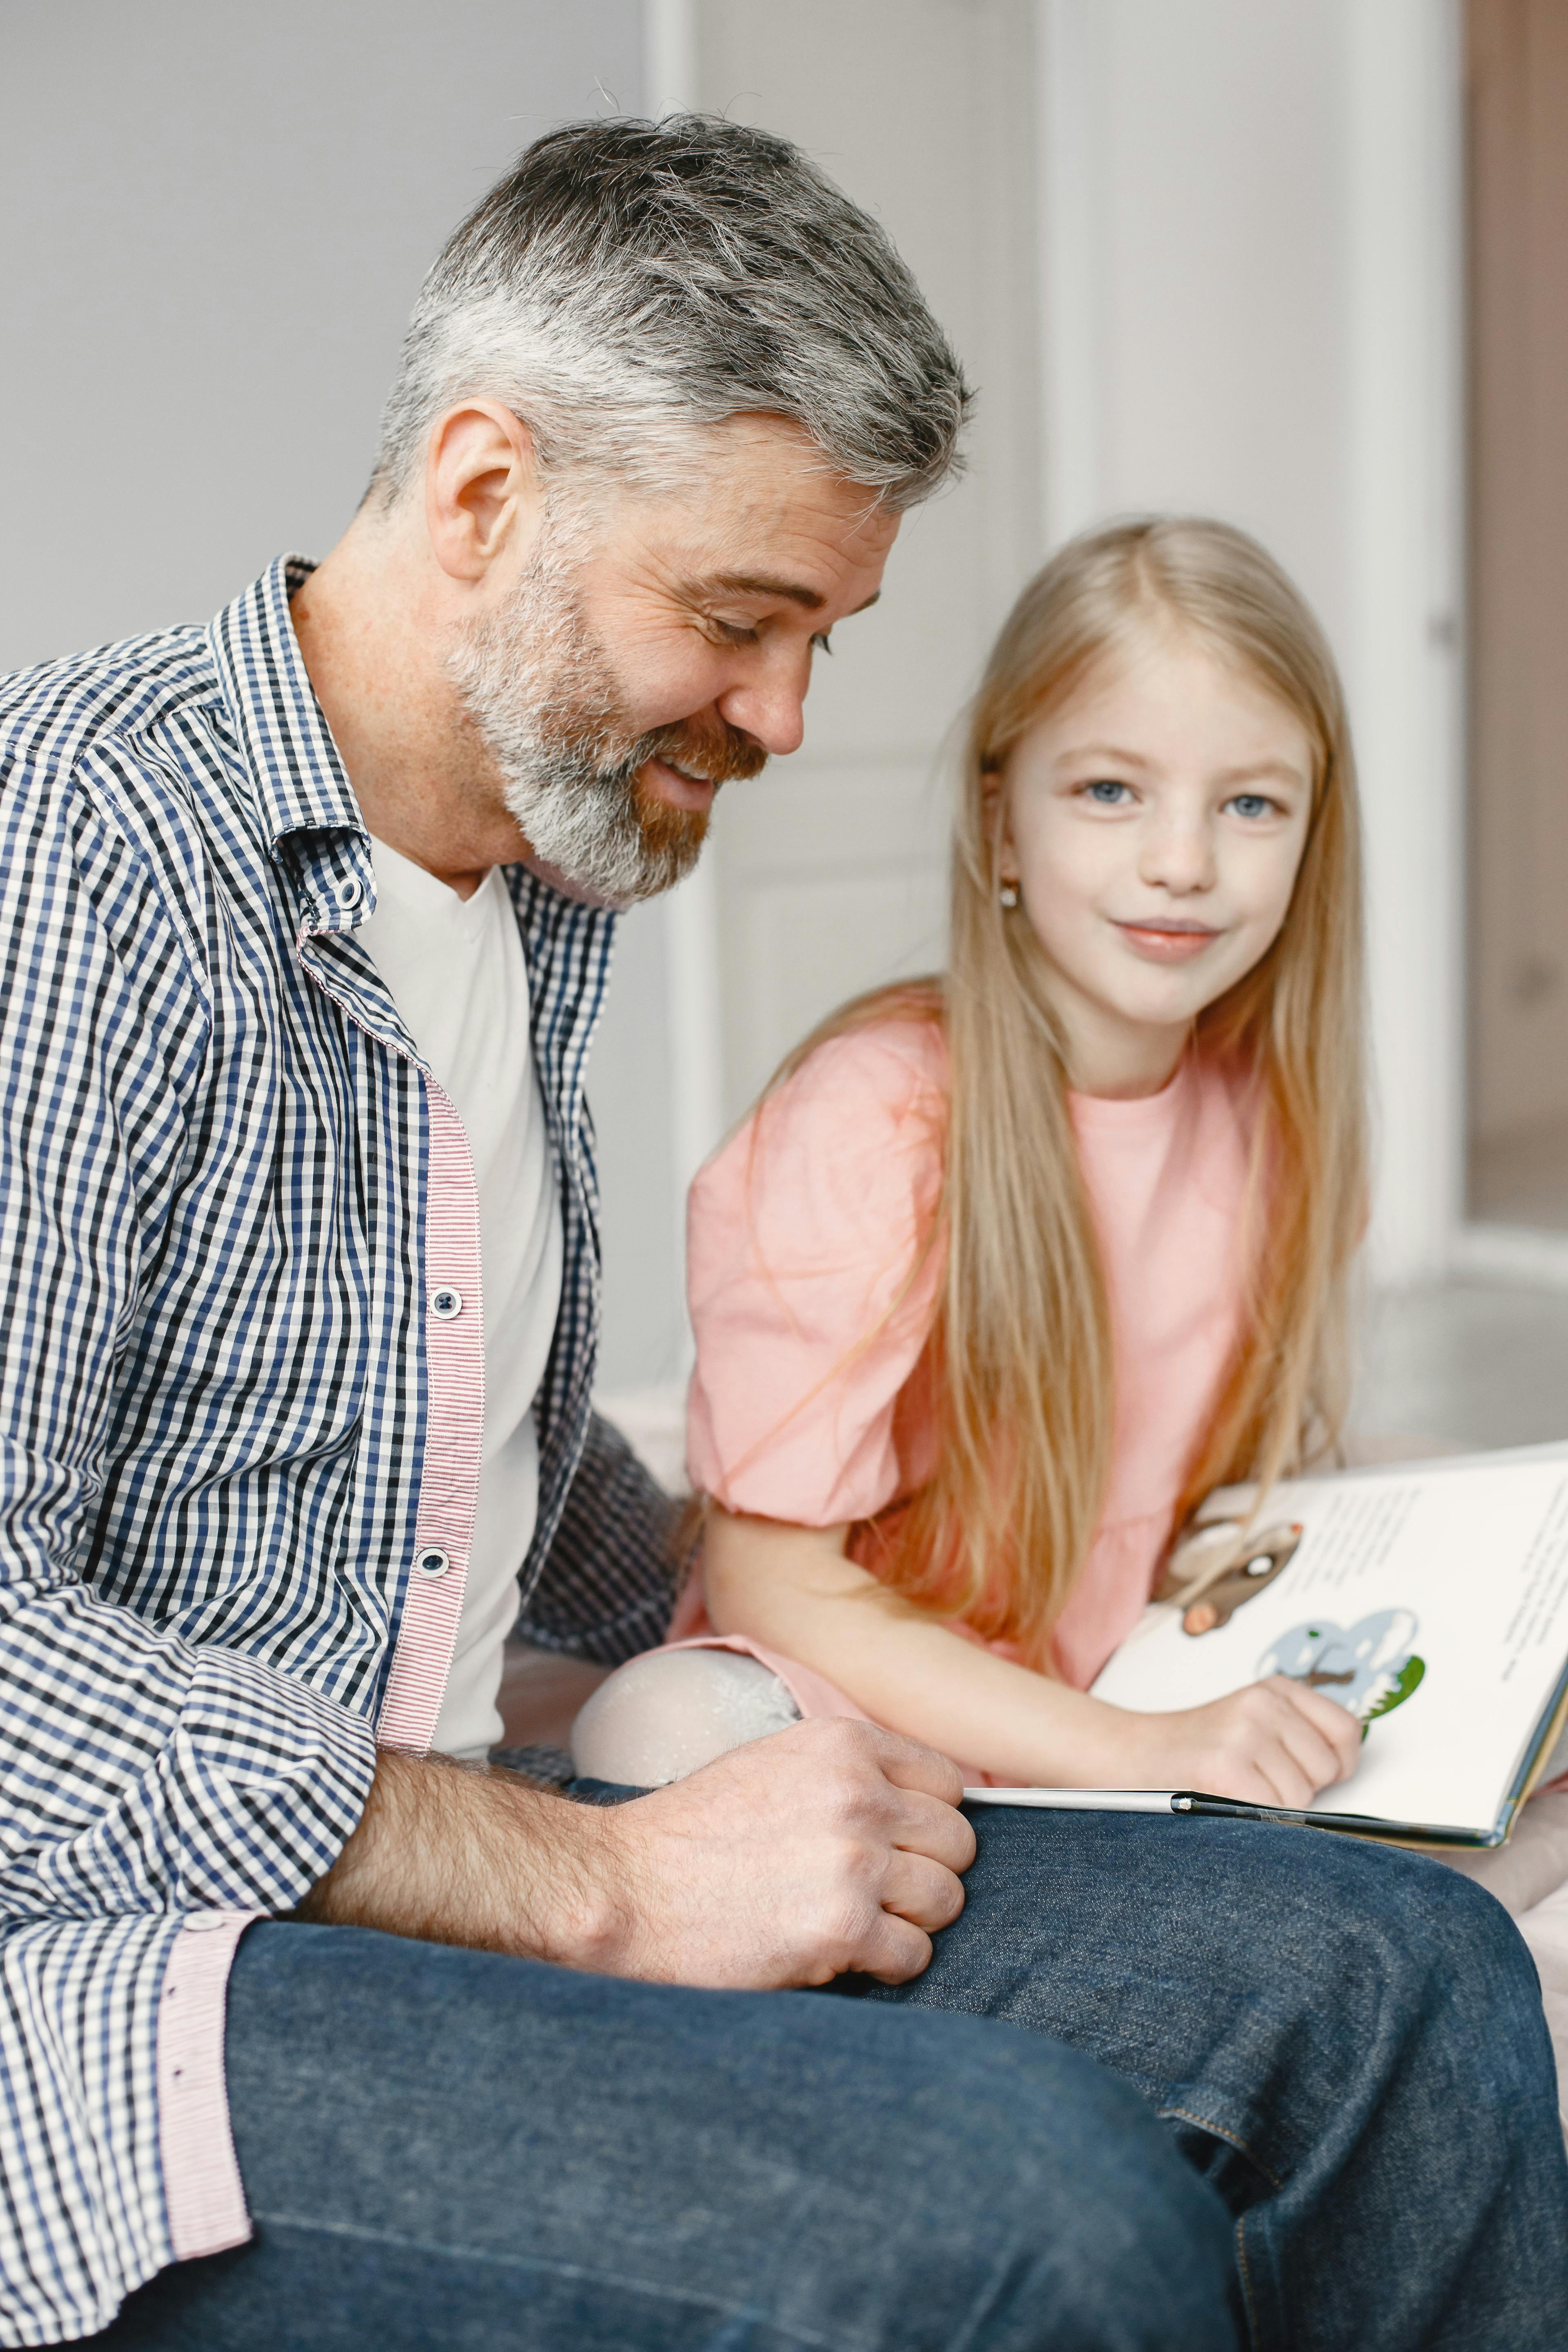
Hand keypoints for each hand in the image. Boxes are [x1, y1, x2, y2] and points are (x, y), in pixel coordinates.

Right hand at [580, 1716, 974, 1991]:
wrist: (626, 1889)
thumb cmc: (695, 1832)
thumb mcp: (776, 1763)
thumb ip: (850, 1775)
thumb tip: (920, 1808)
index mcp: (844, 1745)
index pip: (948, 1783)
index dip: (927, 1820)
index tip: (896, 1843)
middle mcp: (858, 1795)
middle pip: (957, 1843)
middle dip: (923, 1872)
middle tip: (873, 1891)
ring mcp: (853, 1863)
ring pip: (946, 1900)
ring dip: (909, 1921)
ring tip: (855, 1922)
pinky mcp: (842, 1930)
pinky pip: (914, 1955)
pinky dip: (885, 1964)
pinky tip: (839, 1954)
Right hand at [1121, 1676, 1362, 1807]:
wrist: (1131, 1752)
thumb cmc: (1197, 1749)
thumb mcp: (1252, 1722)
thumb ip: (1298, 1735)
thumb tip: (1347, 1772)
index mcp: (1276, 1689)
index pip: (1347, 1730)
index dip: (1338, 1763)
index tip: (1311, 1773)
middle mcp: (1263, 1704)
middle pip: (1326, 1769)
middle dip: (1301, 1788)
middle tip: (1257, 1781)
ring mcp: (1244, 1733)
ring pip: (1301, 1796)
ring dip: (1274, 1806)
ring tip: (1237, 1789)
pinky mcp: (1225, 1766)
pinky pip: (1271, 1810)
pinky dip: (1253, 1817)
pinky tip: (1225, 1799)